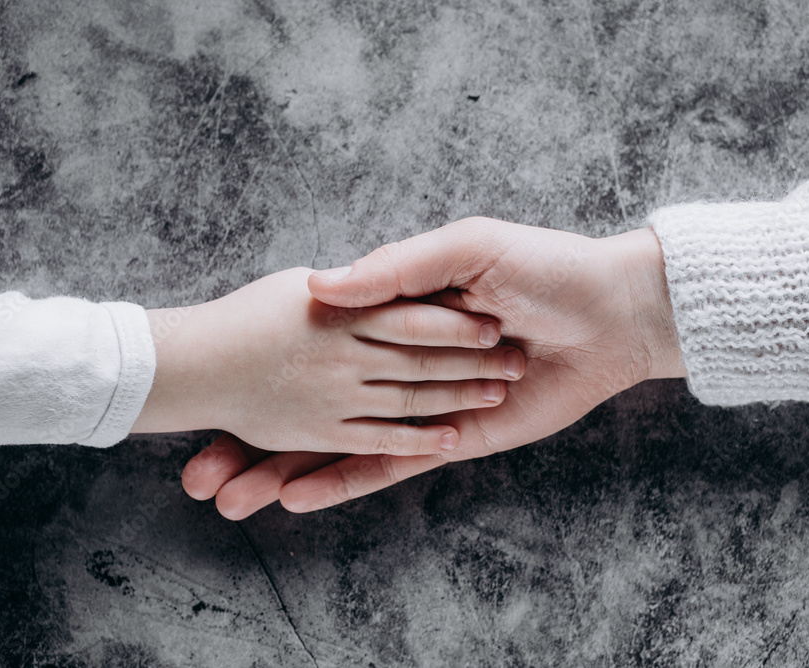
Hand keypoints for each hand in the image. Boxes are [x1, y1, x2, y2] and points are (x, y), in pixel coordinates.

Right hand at [182, 219, 685, 517]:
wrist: (610, 312)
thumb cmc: (541, 268)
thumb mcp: (464, 248)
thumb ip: (396, 268)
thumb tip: (321, 284)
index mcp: (396, 316)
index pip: (310, 348)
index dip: (256, 370)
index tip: (203, 389)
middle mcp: (400, 366)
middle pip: (313, 406)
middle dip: (253, 439)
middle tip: (198, 470)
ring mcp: (424, 407)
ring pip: (342, 444)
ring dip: (285, 472)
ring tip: (231, 496)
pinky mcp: (454, 440)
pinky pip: (393, 464)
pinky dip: (347, 482)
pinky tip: (298, 497)